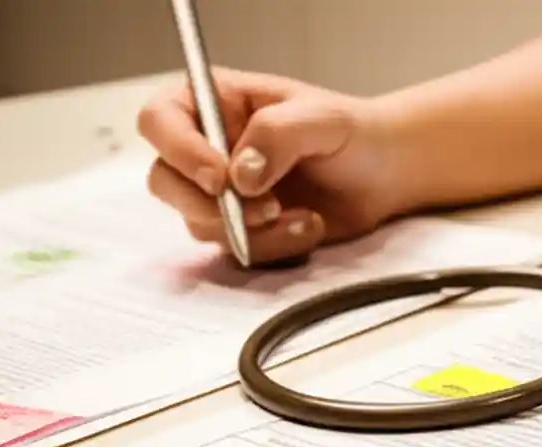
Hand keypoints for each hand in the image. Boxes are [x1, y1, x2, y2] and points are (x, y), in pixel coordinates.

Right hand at [137, 68, 401, 264]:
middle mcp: (206, 147)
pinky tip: (309, 226)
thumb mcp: (322, 119)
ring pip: (199, 223)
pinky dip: (273, 247)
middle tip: (267, 207)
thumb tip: (240, 174)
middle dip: (211, 204)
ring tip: (304, 215)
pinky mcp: (239, 228)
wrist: (382, 174)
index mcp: (215, 102)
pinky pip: (236, 249)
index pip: (160, 121)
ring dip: (252, 230)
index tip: (219, 178)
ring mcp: (219, 192)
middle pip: (165, 181)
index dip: (179, 151)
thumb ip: (278, 134)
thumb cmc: (352, 133)